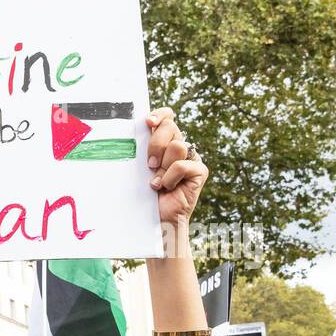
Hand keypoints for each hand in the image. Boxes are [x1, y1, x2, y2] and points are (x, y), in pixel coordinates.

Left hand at [146, 107, 207, 226]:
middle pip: (170, 127)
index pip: (167, 117)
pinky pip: (182, 165)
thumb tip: (135, 135)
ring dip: (162, 167)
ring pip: (177, 146)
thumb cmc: (144, 195)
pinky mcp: (199, 171)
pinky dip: (170, 178)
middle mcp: (179, 147)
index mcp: (164, 142)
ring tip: (156, 182)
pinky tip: (166, 188)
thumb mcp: (138, 169)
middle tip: (149, 165)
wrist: (156, 220)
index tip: (148, 122)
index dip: (160, 115)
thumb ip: (141, 151)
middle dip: (156, 145)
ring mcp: (191, 158)